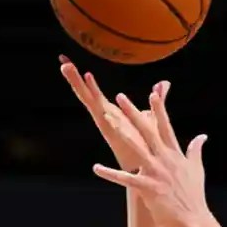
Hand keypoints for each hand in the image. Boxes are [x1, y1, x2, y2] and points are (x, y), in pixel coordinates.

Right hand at [59, 54, 168, 170]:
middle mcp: (106, 116)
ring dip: (78, 83)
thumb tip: (164, 83)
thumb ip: (157, 100)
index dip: (84, 79)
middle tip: (63, 60)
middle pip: (87, 93)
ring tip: (66, 66)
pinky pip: (99, 108)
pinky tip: (87, 79)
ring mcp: (107, 121)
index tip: (71, 62)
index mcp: (112, 112)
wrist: (147, 166)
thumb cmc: (149, 144)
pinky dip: (93, 95)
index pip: (94, 92)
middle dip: (75, 77)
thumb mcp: (152, 117)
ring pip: (89, 99)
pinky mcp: (111, 126)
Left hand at [90, 88, 210, 226]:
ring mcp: (156, 173)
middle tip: (121, 97)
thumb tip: (202, 136)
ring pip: (136, 148)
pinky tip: (97, 168)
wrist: (193, 219)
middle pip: (148, 131)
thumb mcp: (197, 169)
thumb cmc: (194, 195)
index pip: (166, 127)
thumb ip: (195, 150)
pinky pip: (125, 178)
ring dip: (121, 132)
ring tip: (108, 120)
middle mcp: (165, 159)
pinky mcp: (147, 188)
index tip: (152, 93)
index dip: (158, 110)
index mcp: (175, 154)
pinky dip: (110, 174)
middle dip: (133, 113)